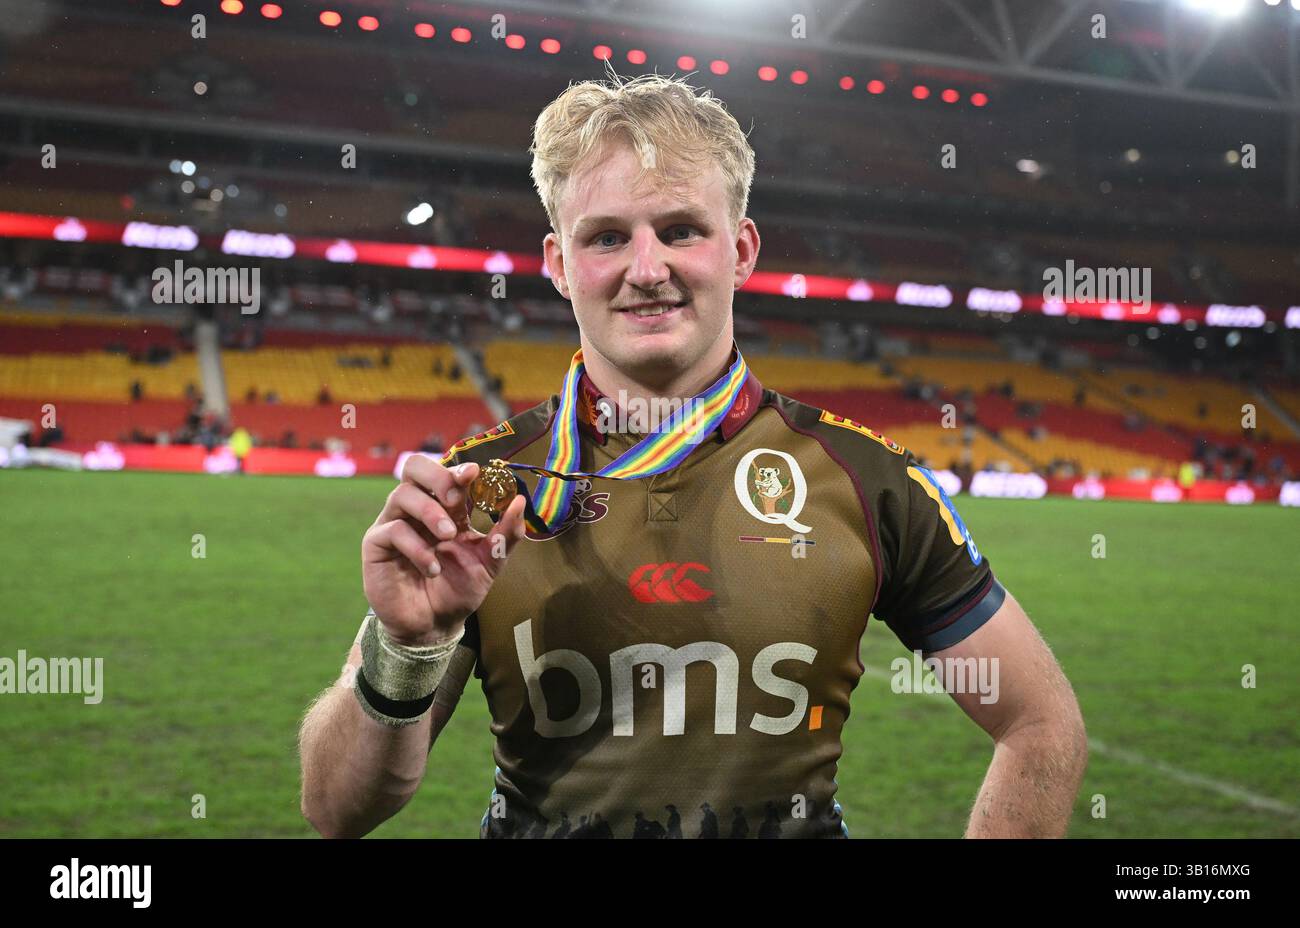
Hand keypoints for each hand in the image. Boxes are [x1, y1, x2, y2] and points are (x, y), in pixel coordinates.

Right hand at [362, 456, 526, 644]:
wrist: (434, 626)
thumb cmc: (459, 590)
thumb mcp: (490, 562)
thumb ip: (506, 534)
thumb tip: (520, 502)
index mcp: (446, 508)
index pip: (446, 475)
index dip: (457, 468)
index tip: (473, 473)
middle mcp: (418, 510)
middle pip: (415, 468)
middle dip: (437, 477)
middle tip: (456, 499)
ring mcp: (395, 524)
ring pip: (402, 494)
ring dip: (429, 511)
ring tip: (448, 536)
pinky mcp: (376, 545)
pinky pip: (392, 530)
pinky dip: (416, 546)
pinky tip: (431, 567)